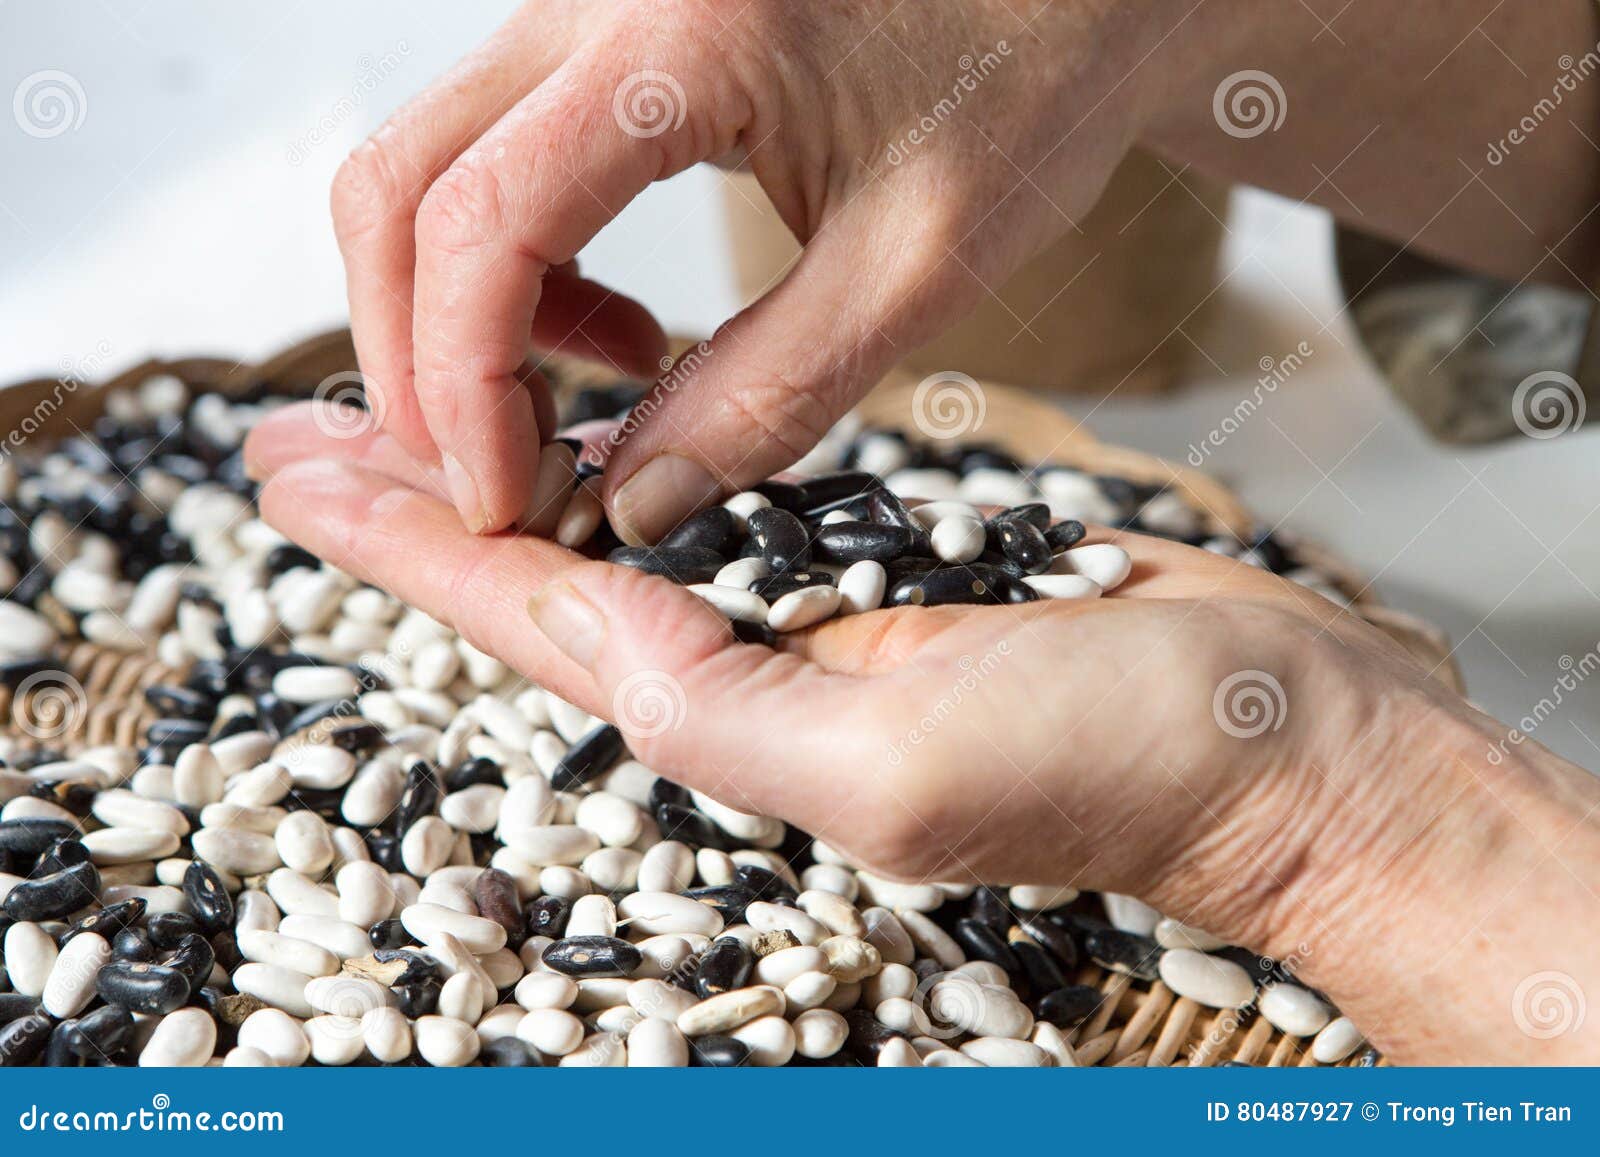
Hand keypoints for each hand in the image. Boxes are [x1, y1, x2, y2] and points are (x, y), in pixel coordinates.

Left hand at [243, 402, 1599, 1064]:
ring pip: (629, 533)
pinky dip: (647, 459)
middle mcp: (762, 678)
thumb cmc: (1127, 771)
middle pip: (549, 578)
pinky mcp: (892, 570)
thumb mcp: (904, 767)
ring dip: (519, 469)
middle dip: (425, 498)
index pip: (529, 620)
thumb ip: (725, 709)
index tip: (297, 469)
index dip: (405, 538)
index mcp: (740, 724)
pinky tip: (608, 428)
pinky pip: (733, 506)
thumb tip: (592, 631)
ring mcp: (823, 621)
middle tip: (305, 433)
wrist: (1282, 741)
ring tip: (424, 413)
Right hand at [324, 0, 1200, 540]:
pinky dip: (512, 267)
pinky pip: (495, 155)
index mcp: (679, 37)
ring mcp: (591, 6)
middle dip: (420, 355)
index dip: (463, 385)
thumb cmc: (1029, 81)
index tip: (504, 498)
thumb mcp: (916, 264)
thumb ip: (769, 394)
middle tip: (498, 473)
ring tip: (586, 397)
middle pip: (398, 184)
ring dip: (463, 313)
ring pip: (431, 169)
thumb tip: (634, 502)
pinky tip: (619, 333)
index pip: (478, 222)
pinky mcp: (608, 37)